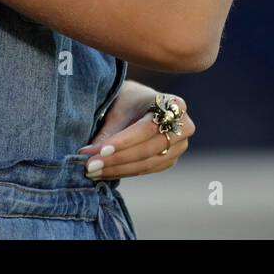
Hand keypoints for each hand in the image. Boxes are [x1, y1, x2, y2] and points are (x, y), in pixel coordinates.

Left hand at [76, 80, 194, 179]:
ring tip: (91, 170)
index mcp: (175, 104)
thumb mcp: (119, 108)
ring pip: (145, 164)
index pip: (146, 128)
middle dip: (115, 159)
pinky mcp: (169, 160)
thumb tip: (88, 154)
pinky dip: (122, 172)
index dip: (122, 142)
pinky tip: (102, 173)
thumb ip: (108, 131)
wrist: (139, 102)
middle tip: (89, 164)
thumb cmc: (129, 99)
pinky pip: (145, 170)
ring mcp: (179, 146)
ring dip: (116, 169)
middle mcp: (184, 126)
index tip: (99, 150)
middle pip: (147, 149)